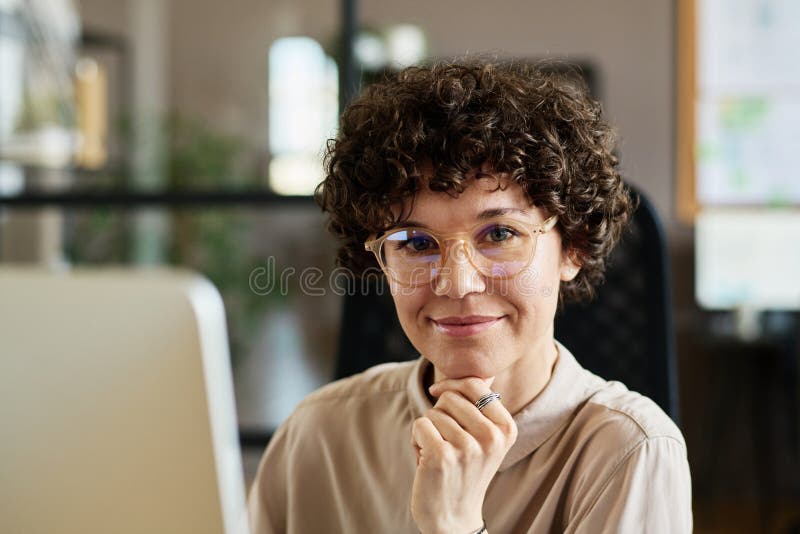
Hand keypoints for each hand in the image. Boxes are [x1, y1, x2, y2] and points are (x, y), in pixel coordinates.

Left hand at [410, 377, 517, 533]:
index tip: (438, 393)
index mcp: (506, 428)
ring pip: (433, 412)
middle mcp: (491, 437)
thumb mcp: (485, 438)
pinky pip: (420, 424)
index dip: (452, 384)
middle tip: (446, 441)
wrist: (453, 518)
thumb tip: (488, 371)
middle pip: (451, 397)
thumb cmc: (465, 470)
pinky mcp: (442, 456)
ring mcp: (467, 447)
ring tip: (439, 454)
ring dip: (428, 431)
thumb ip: (483, 405)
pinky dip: (416, 440)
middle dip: (440, 414)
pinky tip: (426, 460)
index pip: (476, 384)